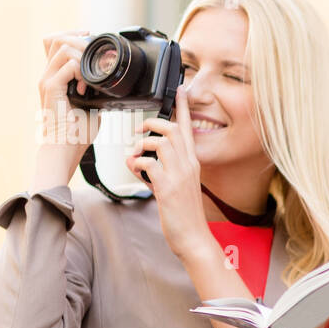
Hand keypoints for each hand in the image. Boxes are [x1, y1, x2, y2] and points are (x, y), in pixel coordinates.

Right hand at [34, 30, 99, 184]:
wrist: (65, 149)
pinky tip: (87, 86)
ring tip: (92, 75)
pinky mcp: (51, 88)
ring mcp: (47, 80)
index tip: (90, 38)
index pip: (56, 44)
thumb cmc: (77, 133)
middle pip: (56, 39)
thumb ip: (96, 92)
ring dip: (82, 54)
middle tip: (95, 50)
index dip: (73, 36)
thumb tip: (110, 86)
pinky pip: (68, 65)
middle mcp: (47, 76)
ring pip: (62, 46)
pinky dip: (82, 70)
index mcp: (54, 78)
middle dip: (79, 38)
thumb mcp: (92, 106)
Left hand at [126, 85, 210, 260]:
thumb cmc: (184, 214)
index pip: (188, 128)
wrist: (193, 238)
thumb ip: (164, 169)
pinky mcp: (167, 187)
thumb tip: (141, 160)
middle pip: (172, 129)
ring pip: (160, 142)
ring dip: (141, 145)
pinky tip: (135, 171)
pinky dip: (136, 163)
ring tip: (135, 157)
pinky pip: (148, 163)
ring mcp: (179, 175)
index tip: (180, 89)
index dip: (183, 107)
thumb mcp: (179, 186)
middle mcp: (188, 165)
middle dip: (151, 125)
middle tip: (139, 132)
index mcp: (192, 163)